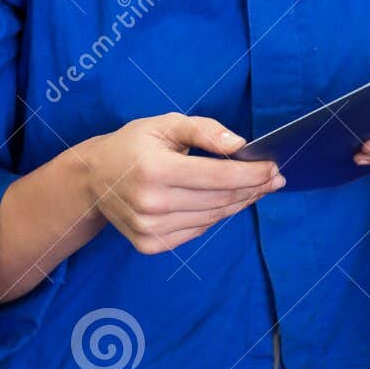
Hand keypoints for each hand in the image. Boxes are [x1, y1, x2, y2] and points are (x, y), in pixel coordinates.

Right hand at [77, 112, 281, 253]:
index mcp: (154, 169)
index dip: (252, 174)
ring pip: (213, 216)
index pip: (218, 176)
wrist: (94, 179)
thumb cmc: (134, 145)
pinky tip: (229, 201)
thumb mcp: (166, 124)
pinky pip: (198, 229)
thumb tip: (240, 145)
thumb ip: (205, 130)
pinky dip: (218, 214)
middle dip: (254, 188)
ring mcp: (149, 228)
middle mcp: (151, 203)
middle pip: (219, 198)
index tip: (274, 167)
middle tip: (275, 178)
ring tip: (260, 189)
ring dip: (241, 202)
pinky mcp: (149, 244)